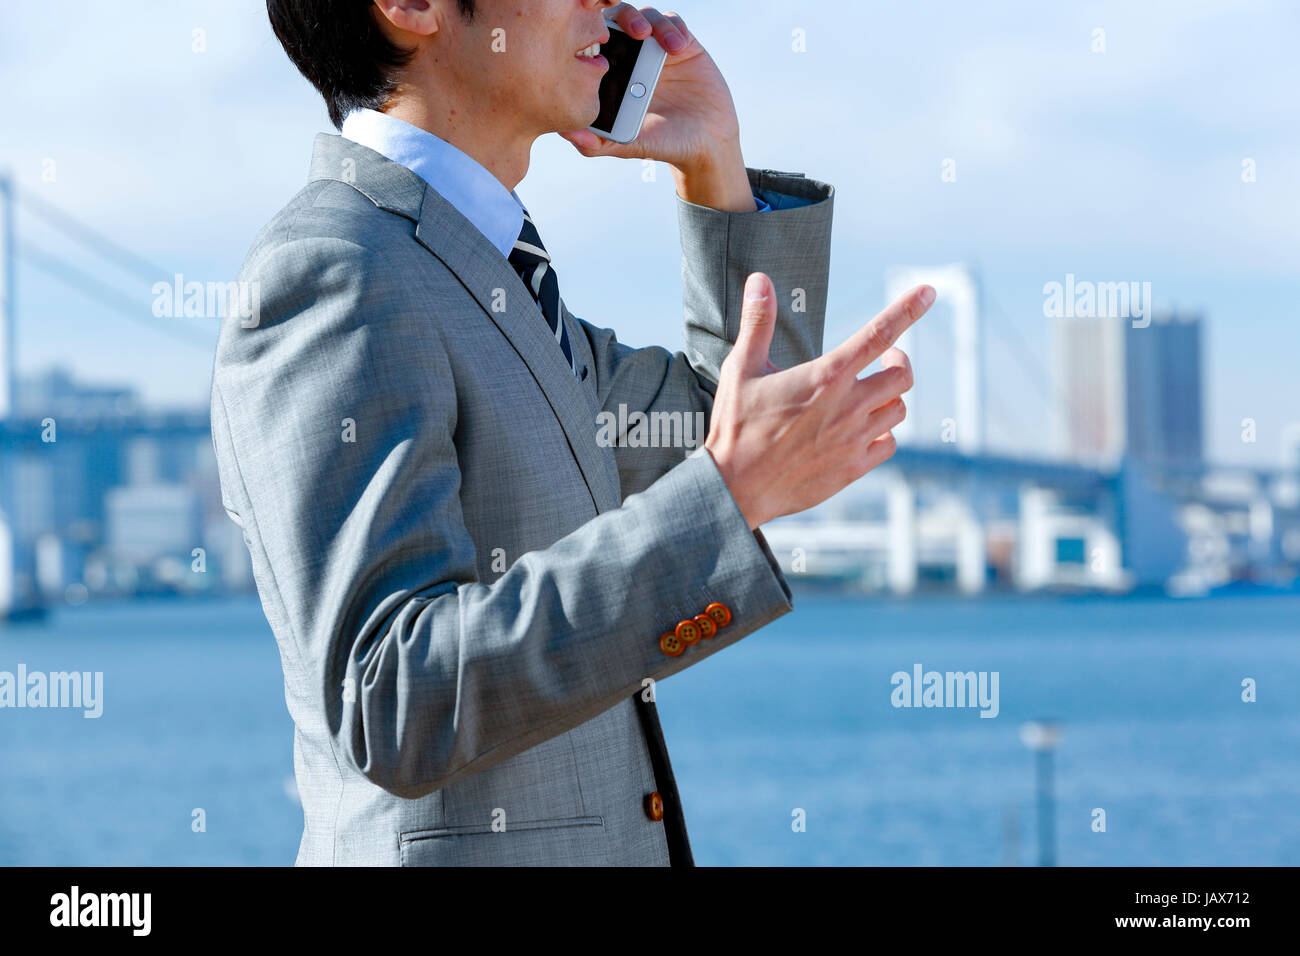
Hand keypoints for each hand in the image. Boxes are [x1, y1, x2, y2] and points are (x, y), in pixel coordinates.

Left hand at [558, 4, 741, 175]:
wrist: (706, 143)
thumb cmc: (664, 144)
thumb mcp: (628, 146)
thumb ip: (597, 142)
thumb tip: (565, 132)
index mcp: (614, 75)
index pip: (596, 42)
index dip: (590, 32)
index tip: (592, 40)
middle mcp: (634, 57)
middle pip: (618, 21)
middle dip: (620, 18)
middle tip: (630, 32)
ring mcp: (658, 49)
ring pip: (646, 17)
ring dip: (646, 20)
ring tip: (649, 37)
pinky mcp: (685, 44)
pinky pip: (674, 22)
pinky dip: (672, 28)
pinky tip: (676, 46)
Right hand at [705, 274, 935, 529]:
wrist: (735, 487)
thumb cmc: (735, 426)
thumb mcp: (741, 368)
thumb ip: (758, 322)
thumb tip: (759, 280)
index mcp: (826, 376)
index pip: (879, 333)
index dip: (908, 308)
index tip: (928, 290)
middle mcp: (848, 406)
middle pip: (904, 375)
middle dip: (898, 360)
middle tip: (884, 358)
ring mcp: (854, 440)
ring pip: (899, 410)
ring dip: (889, 397)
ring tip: (868, 394)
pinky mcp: (852, 469)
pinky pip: (888, 444)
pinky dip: (883, 433)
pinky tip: (863, 429)